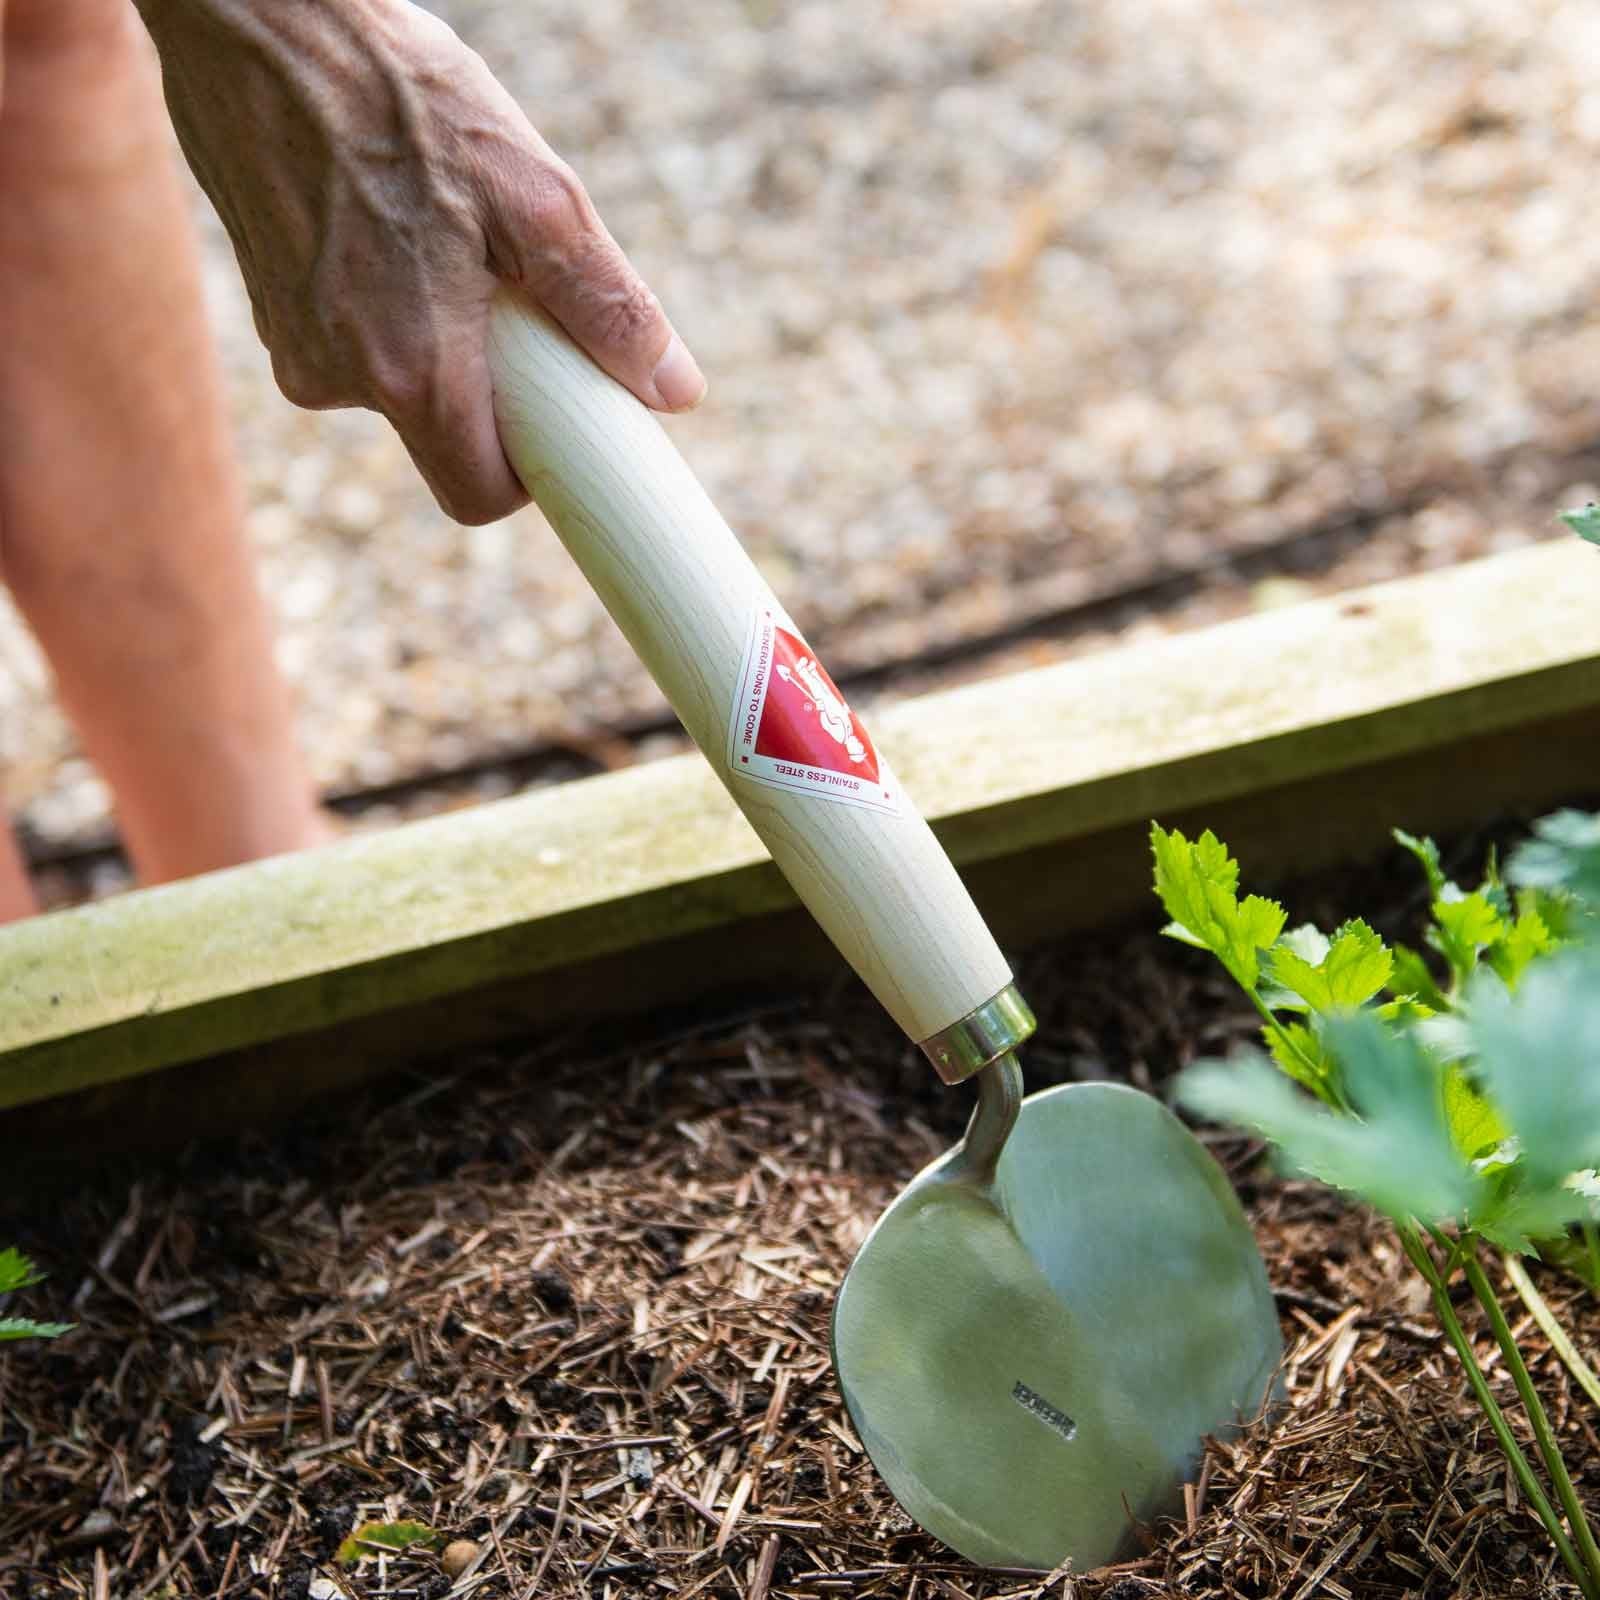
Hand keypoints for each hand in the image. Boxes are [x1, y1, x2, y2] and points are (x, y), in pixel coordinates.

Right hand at [133, 0, 704, 523]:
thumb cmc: (401, 95)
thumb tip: (676, 391)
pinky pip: (353, 346)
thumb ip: (607, 308)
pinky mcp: (268, 314)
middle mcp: (341, 379)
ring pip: (399, 389)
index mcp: (413, 370)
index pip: (479, 497)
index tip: (553, 422)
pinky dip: (388, 309)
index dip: (525, 474)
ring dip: (437, 340)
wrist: (255, 19)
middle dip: (488, 395)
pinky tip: (393, 228)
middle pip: (442, 443)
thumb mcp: (535, 196)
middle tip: (510, 304)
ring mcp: (294, 350)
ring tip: (443, 240)